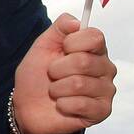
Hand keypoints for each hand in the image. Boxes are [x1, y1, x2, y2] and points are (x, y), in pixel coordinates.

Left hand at [13, 14, 116, 133]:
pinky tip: (62, 106)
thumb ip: (59, 28)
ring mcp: (106, 90)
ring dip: (57, 88)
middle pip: (84, 61)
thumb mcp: (42, 47)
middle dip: (56, 69)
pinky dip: (63, 105)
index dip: (71, 43)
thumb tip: (77, 22)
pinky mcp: (103, 111)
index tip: (60, 50)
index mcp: (94, 50)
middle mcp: (105, 68)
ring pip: (79, 84)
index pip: (95, 37)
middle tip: (52, 75)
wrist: (27, 107)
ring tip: (55, 92)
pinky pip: (81, 104)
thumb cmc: (37, 76)